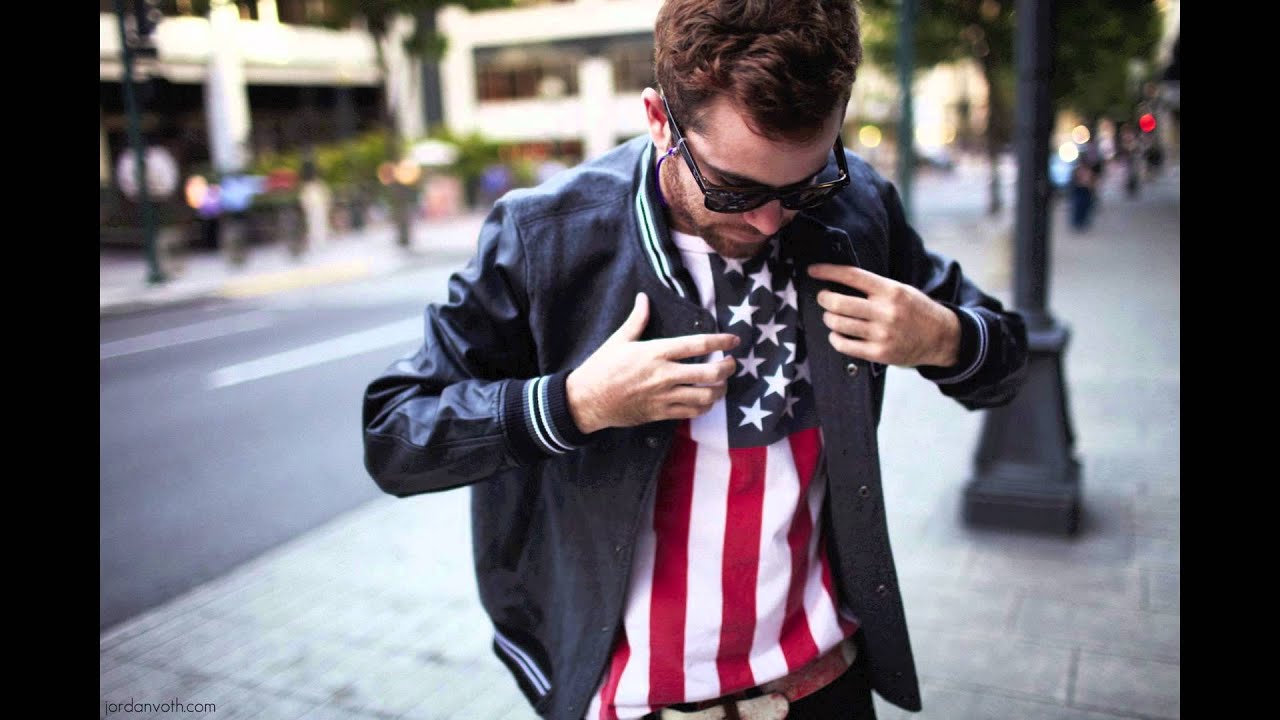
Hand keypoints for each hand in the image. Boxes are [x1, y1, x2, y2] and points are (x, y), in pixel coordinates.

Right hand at [566, 293, 739, 433]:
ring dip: (720, 390)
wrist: (587, 400)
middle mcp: (664, 374)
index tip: (734, 340)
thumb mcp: (619, 340)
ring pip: (705, 396)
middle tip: (731, 364)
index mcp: (656, 352)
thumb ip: (637, 320)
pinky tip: (706, 400)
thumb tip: (643, 298)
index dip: (721, 341)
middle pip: (709, 373)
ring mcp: (664, 396)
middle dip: (727, 368)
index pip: (698, 344)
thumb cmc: (602, 367)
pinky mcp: (661, 413)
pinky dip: (705, 406)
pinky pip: (692, 412)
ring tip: (721, 384)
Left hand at [807, 264, 959, 367]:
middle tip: (823, 297)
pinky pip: (844, 345)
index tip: (813, 270)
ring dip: (829, 319)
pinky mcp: (879, 353)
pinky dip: (835, 339)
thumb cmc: (917, 311)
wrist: (940, 337)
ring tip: (832, 317)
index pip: (851, 276)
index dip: (828, 271)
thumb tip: (839, 283)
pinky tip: (837, 335)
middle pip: (838, 303)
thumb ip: (874, 288)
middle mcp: (885, 311)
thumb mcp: (900, 291)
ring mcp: (882, 334)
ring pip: (838, 324)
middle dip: (824, 298)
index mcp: (890, 290)